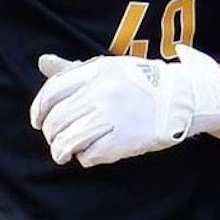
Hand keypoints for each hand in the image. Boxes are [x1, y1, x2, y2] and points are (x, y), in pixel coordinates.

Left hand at [29, 44, 219, 166]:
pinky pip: (92, 154)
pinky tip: (86, 155)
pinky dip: (84, 157)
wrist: (182, 96)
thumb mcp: (107, 67)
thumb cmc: (139, 80)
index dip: (39, 110)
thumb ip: (72, 69)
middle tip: (53, 139)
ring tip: (62, 153)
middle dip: (50, 133)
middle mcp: (101, 92)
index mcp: (95, 72)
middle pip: (59, 118)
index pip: (53, 91)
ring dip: (61, 150)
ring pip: (71, 139)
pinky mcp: (126, 138)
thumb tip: (42, 63)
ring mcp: (113, 116)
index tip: (37, 121)